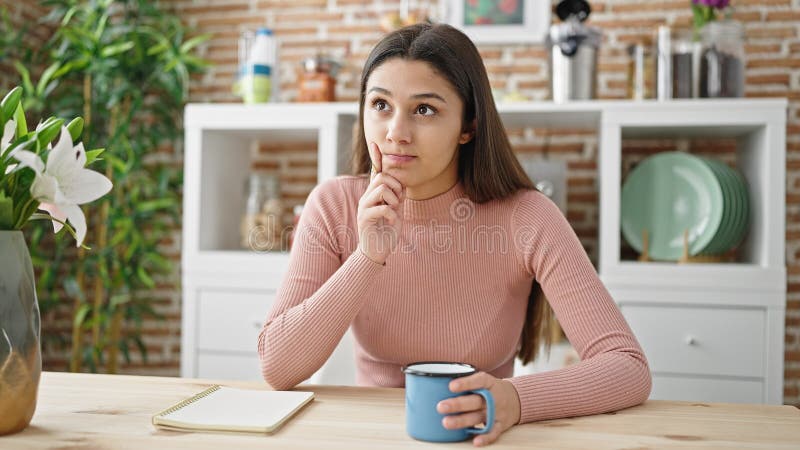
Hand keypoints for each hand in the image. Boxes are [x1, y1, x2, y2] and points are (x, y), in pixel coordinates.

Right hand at [357, 142, 404, 264]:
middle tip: (398, 202)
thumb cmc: (386, 230)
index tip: (375, 144)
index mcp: (374, 194)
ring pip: (381, 189)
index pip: (374, 172)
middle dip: (396, 187)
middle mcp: (366, 197)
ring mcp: (364, 207)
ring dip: (394, 200)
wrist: (377, 251)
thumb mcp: (395, 209)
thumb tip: (402, 183)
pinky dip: (391, 214)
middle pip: (382, 178)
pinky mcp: (364, 218)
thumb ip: (397, 196)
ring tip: (394, 212)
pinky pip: (381, 207)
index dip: (375, 158)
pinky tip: (391, 222)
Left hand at [437, 372, 520, 446]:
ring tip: (446, 423)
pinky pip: (493, 432)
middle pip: (475, 401)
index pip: (479, 380)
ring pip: (479, 417)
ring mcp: (497, 412)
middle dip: (457, 404)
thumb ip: (466, 383)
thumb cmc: (491, 389)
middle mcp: (493, 397)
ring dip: (463, 421)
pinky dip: (485, 437)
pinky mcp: (500, 425)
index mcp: (489, 383)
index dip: (465, 383)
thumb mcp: (483, 381)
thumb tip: (435, 385)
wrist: (516, 399)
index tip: (451, 386)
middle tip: (440, 407)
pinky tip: (475, 440)